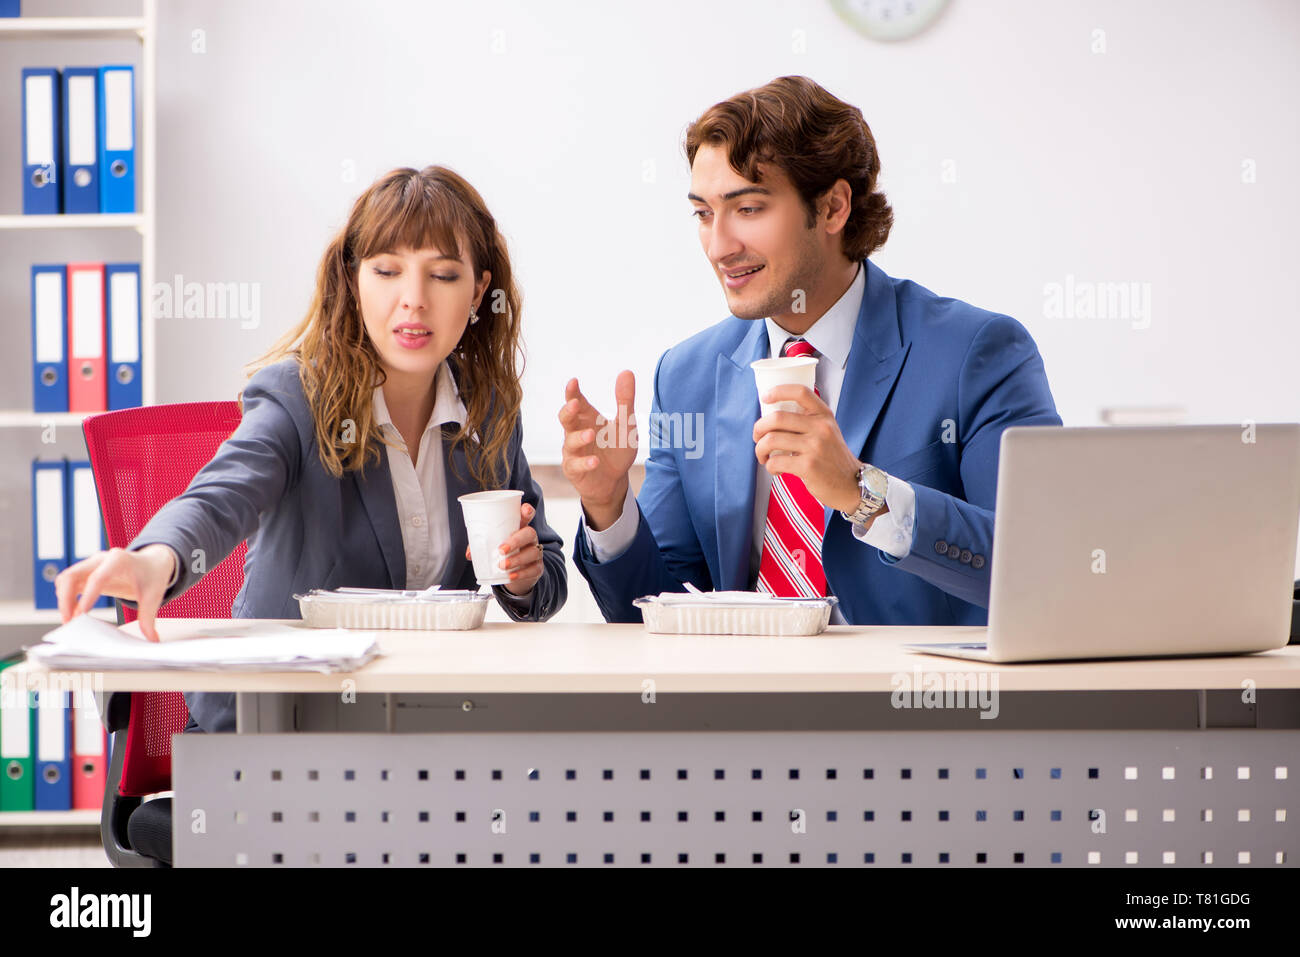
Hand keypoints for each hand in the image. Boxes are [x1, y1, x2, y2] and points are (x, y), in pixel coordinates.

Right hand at [54, 544, 176, 642]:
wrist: (152, 563)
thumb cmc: (152, 576)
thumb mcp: (153, 596)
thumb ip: (148, 618)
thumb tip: (152, 639)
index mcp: (119, 561)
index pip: (97, 578)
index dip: (86, 597)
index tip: (80, 616)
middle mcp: (101, 559)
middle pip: (72, 575)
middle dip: (65, 599)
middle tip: (69, 622)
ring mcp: (91, 564)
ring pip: (66, 579)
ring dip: (63, 600)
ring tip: (69, 621)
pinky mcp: (86, 572)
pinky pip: (68, 583)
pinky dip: (66, 597)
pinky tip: (72, 613)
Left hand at [466, 503, 543, 596]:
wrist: (516, 573)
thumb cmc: (505, 552)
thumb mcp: (494, 545)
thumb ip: (482, 545)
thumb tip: (470, 554)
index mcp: (520, 527)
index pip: (527, 515)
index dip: (527, 511)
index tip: (524, 510)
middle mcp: (530, 538)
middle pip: (530, 533)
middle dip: (516, 541)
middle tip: (501, 550)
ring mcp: (535, 552)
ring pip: (532, 552)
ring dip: (517, 560)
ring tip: (502, 566)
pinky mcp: (537, 567)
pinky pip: (533, 570)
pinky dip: (521, 574)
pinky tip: (511, 576)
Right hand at [558, 371, 636, 530]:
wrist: (613, 480)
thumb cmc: (616, 449)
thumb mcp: (626, 424)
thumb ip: (625, 400)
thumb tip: (627, 371)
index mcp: (587, 418)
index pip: (576, 401)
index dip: (573, 392)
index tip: (573, 382)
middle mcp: (576, 432)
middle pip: (566, 418)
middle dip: (568, 411)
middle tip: (575, 404)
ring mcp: (573, 451)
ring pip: (570, 442)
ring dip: (579, 438)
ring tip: (591, 435)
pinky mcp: (574, 470)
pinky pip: (576, 465)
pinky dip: (585, 463)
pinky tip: (595, 461)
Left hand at [753, 385, 868, 515]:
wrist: (851, 484)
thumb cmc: (832, 457)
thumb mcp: (827, 431)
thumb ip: (807, 422)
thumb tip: (771, 418)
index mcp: (824, 415)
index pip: (801, 392)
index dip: (779, 391)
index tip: (765, 397)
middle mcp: (821, 428)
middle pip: (777, 418)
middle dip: (758, 428)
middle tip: (757, 438)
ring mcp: (815, 447)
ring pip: (771, 440)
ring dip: (760, 450)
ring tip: (764, 456)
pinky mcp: (808, 467)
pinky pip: (776, 462)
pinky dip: (770, 466)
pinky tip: (776, 469)